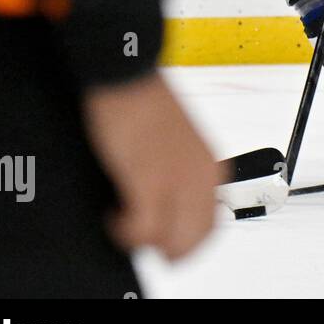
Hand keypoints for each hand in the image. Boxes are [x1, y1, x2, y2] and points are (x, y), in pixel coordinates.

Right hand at [83, 72, 221, 260]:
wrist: (127, 76)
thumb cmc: (144, 105)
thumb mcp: (174, 147)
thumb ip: (177, 178)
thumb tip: (164, 210)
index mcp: (211, 170)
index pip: (209, 226)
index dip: (180, 238)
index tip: (158, 233)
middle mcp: (202, 178)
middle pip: (194, 241)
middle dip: (163, 246)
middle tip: (137, 231)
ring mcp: (178, 181)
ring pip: (172, 243)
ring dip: (141, 240)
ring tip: (122, 219)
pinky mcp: (149, 180)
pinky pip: (143, 231)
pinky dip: (124, 232)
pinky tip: (112, 214)